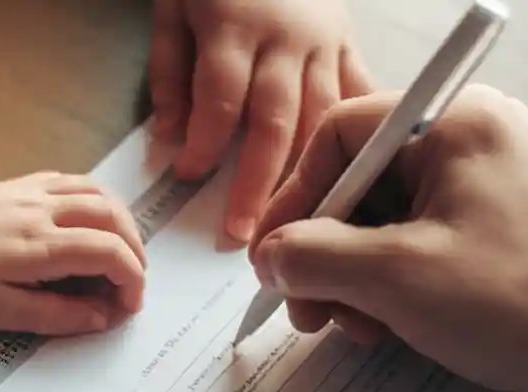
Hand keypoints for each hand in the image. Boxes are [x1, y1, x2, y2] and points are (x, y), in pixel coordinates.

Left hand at [0, 172, 145, 334]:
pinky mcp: (21, 183)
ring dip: (122, 221)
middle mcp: (43, 211)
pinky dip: (97, 200)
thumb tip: (102, 317)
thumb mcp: (0, 312)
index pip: (109, 254)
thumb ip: (57, 315)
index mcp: (40, 246)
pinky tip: (92, 221)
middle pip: (114, 218)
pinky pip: (74, 181)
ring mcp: (33, 192)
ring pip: (99, 194)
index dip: (131, 281)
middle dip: (136, 251)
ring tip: (123, 250)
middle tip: (133, 282)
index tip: (128, 306)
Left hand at [149, 0, 373, 243]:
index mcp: (233, 25)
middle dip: (258, 182)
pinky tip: (355, 177)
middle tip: (243, 233)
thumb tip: (168, 136)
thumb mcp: (172, 7)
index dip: (203, 143)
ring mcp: (323, 40)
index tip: (188, 176)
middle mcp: (285, 37)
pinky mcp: (347, 41)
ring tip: (292, 222)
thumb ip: (170, 71)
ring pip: (323, 118)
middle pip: (275, 120)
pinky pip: (359, 92)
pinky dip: (359, 135)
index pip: (220, 97)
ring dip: (308, 174)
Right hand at [248, 87, 527, 391]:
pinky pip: (419, 247)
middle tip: (306, 310)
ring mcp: (489, 188)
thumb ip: (313, 257)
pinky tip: (387, 330)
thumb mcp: (393, 278)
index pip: (341, 136)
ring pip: (386, 223)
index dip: (294, 198)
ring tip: (353, 330)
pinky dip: (391, 287)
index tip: (269, 259)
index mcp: (455, 123)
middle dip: (324, 253)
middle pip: (362, 184)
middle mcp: (473, 142)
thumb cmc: (519, 303)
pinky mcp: (497, 233)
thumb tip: (270, 258)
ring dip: (354, 279)